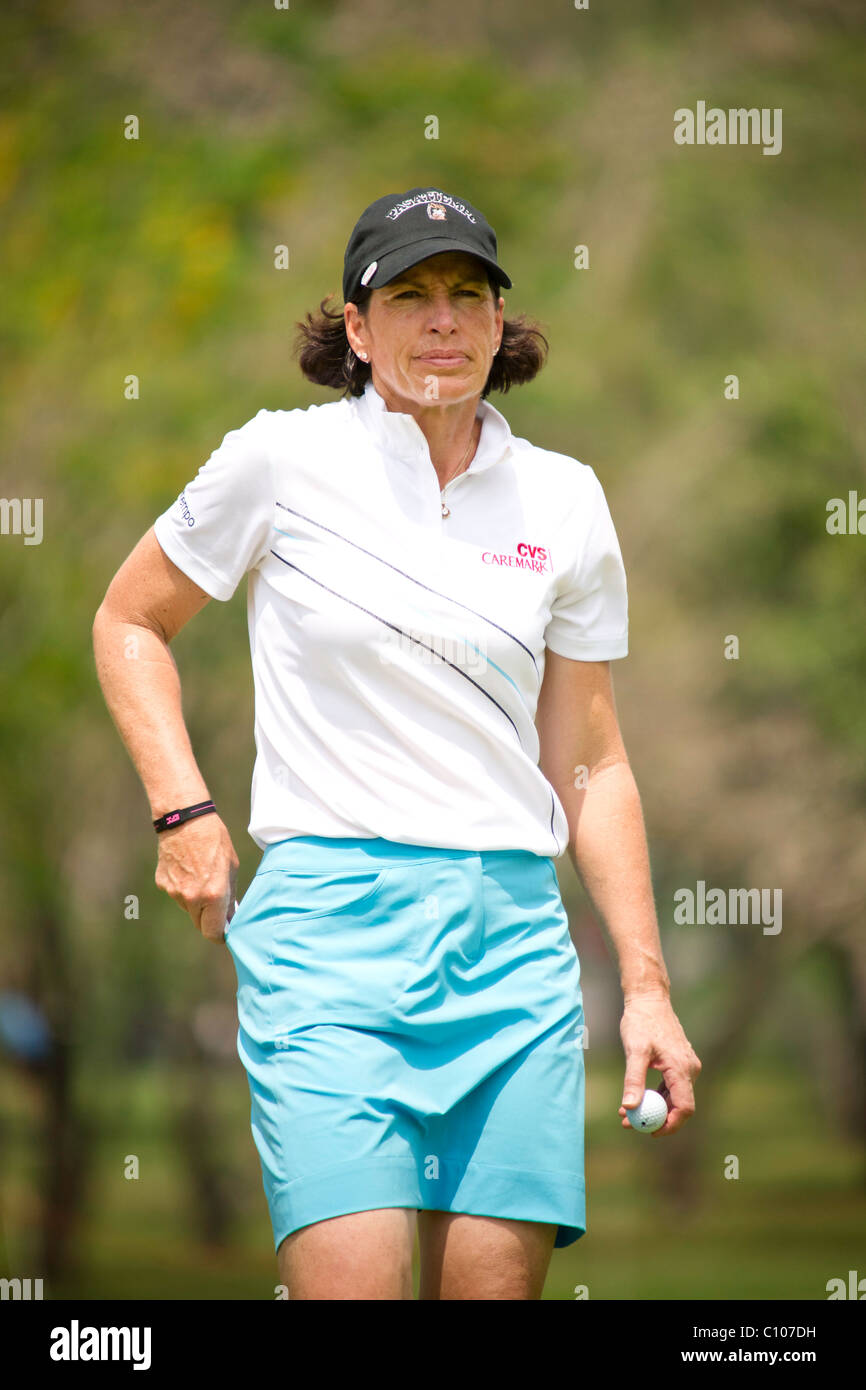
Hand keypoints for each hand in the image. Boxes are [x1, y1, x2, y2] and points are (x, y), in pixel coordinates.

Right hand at [154, 813, 239, 944]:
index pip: (213, 933)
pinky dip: (184, 887)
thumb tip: (230, 917)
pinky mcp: (163, 883)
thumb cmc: (214, 840)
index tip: (225, 933)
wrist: (184, 820)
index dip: (220, 936)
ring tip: (202, 875)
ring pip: (188, 908)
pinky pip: (176, 894)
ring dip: (196, 901)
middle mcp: (192, 898)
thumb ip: (229, 895)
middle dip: (209, 919)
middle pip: (199, 924)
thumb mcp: (231, 867)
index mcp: (213, 895)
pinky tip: (189, 868)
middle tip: (217, 905)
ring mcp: (175, 892)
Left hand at [618, 992, 700, 1135]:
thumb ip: (633, 1080)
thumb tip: (630, 1107)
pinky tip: (635, 1099)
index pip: (685, 1107)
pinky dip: (654, 1095)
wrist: (649, 999)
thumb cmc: (642, 1021)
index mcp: (682, 1068)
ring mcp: (685, 1066)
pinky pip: (670, 1087)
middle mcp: (689, 1069)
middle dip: (656, 1118)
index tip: (650, 1132)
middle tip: (630, 1125)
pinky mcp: (678, 1063)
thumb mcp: (635, 1051)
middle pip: (679, 1105)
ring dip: (652, 1108)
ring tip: (625, 1114)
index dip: (670, 1124)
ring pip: (673, 1097)